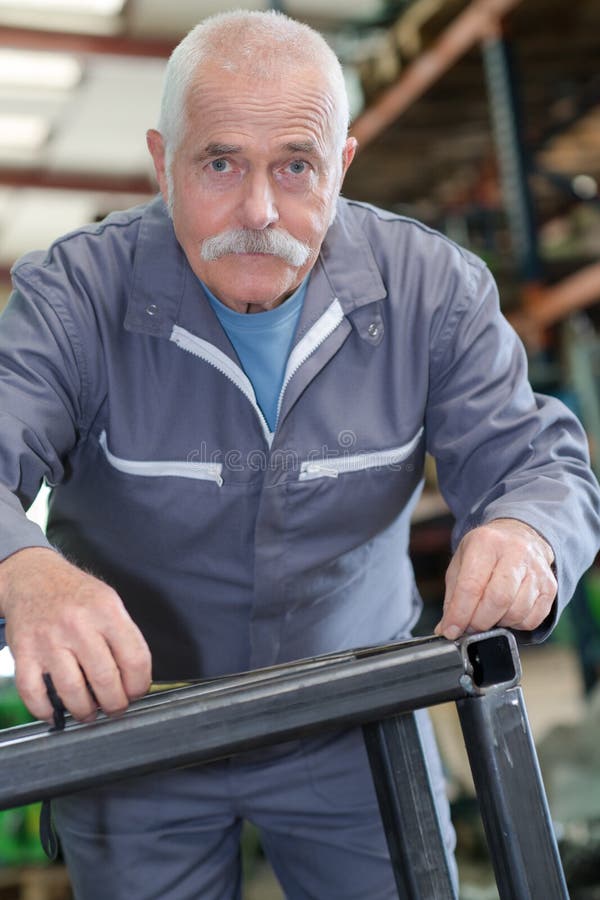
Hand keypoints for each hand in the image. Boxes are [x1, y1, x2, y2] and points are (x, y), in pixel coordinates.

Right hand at [0, 547, 151, 723]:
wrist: (32, 577)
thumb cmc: (75, 594)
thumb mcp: (109, 601)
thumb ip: (124, 635)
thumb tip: (136, 678)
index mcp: (106, 611)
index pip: (135, 659)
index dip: (140, 685)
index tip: (137, 692)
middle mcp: (78, 625)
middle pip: (106, 680)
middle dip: (115, 704)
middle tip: (115, 708)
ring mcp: (49, 640)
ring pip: (73, 692)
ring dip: (85, 712)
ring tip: (90, 712)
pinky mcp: (24, 653)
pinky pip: (35, 694)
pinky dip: (46, 711)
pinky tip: (55, 711)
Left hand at [434, 518, 556, 639]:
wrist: (520, 535)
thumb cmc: (486, 552)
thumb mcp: (461, 562)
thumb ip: (453, 596)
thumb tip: (448, 628)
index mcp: (486, 542)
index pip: (471, 585)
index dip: (460, 614)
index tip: (451, 630)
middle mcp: (515, 552)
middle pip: (498, 599)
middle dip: (480, 622)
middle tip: (470, 627)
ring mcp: (537, 569)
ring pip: (517, 612)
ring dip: (498, 623)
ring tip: (488, 616)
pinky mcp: (550, 586)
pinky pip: (533, 619)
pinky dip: (516, 625)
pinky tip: (507, 613)